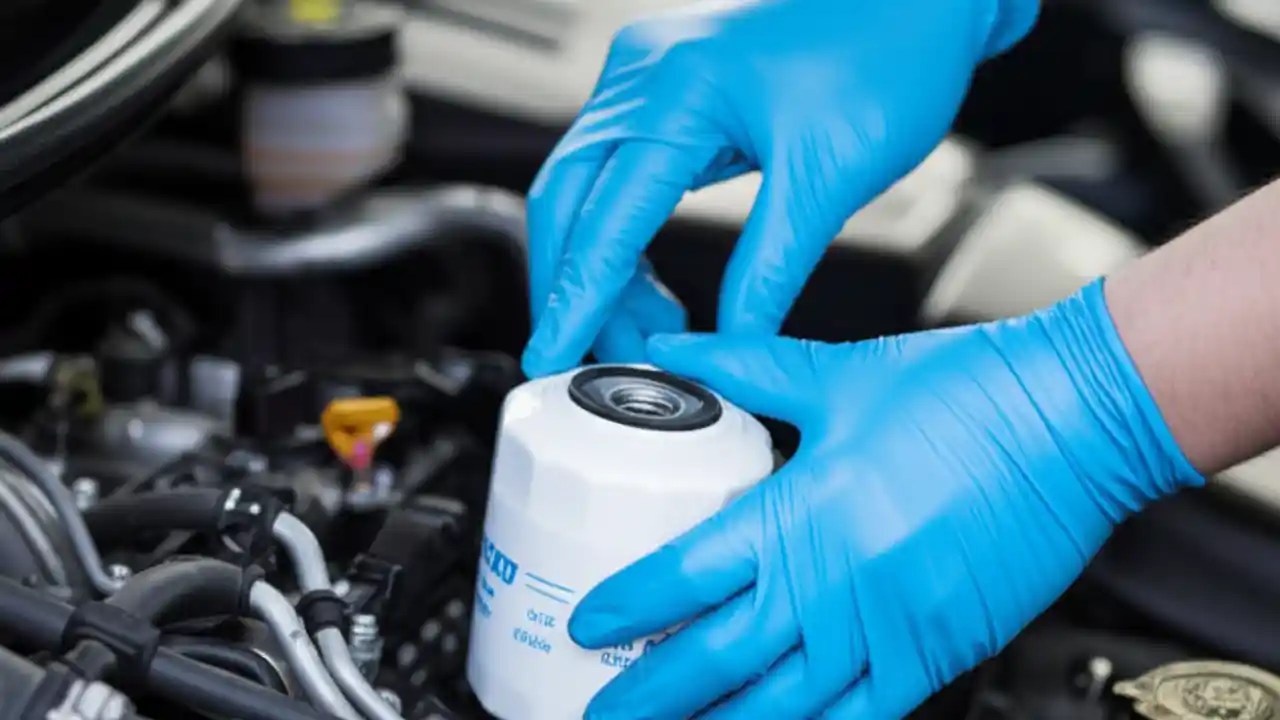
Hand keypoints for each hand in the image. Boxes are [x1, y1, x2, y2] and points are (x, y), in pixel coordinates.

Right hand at [522, 0, 1041, 376]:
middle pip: (566, 202)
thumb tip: (731, 344)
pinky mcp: (661, 89)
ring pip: (584, 191)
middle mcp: (644, 75)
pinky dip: (621, 234)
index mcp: (678, 92)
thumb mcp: (827, 178)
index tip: (550, 354)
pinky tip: (646, 280)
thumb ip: (768, 269)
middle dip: (573, 288)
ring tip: (642, 330)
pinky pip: (614, 172)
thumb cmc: (888, 57)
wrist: (919, 4)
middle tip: (597, 357)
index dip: (575, 301)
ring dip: (598, 267)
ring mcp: (645, 77)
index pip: (604, 220)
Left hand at [567, 281, 1201, 718]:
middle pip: (716, 659)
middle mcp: (837, 586)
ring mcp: (887, 631)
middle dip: (647, 695)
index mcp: (803, 513)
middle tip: (594, 711)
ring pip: (780, 707)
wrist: (1077, 420)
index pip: (686, 574)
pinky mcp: (936, 655)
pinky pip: (861, 719)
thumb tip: (677, 354)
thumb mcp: (840, 374)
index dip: (627, 606)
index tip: (586, 624)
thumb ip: (746, 368)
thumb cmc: (971, 394)